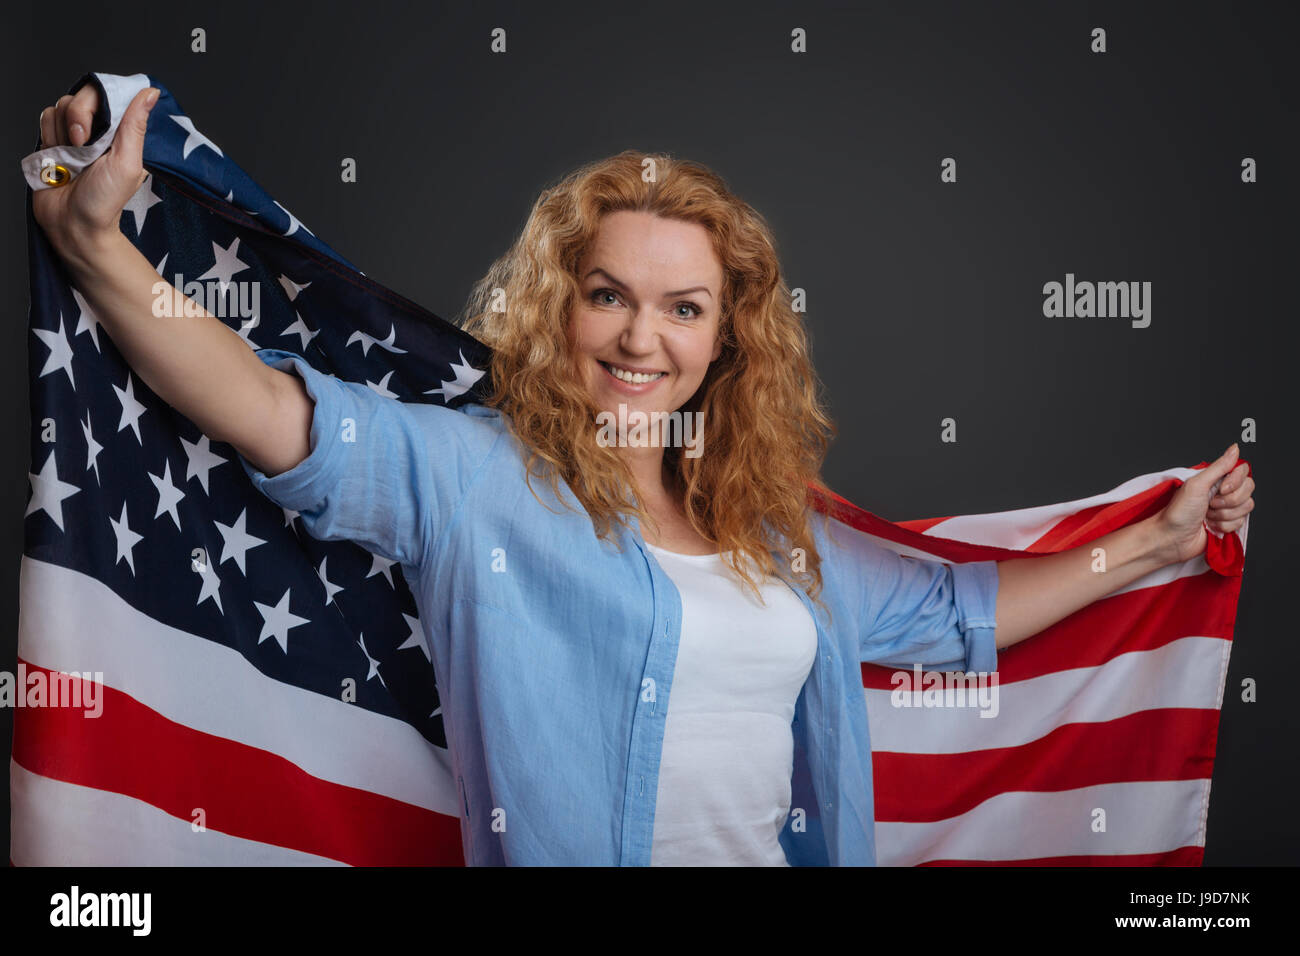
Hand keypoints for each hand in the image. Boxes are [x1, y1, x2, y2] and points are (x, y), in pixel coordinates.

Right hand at [32, 83, 159, 255]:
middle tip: (82, 148)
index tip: (97, 127)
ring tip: (73, 160)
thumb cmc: (105, 200)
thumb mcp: (127, 163)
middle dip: (77, 120)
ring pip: (59, 107)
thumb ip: (136, 126)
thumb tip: (150, 93)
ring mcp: (73, 133)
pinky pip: (44, 119)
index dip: (95, 103)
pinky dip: (49, 137)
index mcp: (120, 132)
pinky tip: (59, 159)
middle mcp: (97, 129)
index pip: (105, 94)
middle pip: (78, 97)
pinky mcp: (52, 140)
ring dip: (62, 133)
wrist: (72, 223)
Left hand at [1154, 443, 1255, 564]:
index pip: (1242, 471)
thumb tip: (1235, 448)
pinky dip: (1224, 526)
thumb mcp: (1197, 484)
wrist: (1172, 538)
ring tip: (1206, 516)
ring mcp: (1226, 508)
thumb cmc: (1178, 511)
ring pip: (1246, 507)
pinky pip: (1241, 523)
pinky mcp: (1227, 523)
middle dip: (1228, 501)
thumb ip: (1219, 467)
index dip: (1235, 482)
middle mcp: (1222, 491)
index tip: (1221, 489)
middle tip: (1209, 504)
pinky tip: (1210, 526)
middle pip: (1248, 490)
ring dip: (1224, 515)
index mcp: (1215, 478)